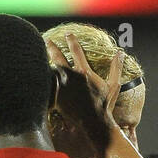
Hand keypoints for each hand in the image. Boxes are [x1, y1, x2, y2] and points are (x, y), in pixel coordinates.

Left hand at [47, 33, 122, 157]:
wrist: (93, 123)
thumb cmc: (104, 106)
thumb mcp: (113, 86)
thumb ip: (116, 68)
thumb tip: (120, 52)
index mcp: (84, 72)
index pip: (76, 51)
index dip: (72, 41)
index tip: (68, 34)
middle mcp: (71, 77)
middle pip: (58, 58)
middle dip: (52, 48)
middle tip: (47, 40)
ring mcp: (62, 88)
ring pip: (50, 71)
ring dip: (45, 64)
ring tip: (39, 59)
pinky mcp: (56, 99)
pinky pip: (47, 87)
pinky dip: (43, 82)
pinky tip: (37, 79)